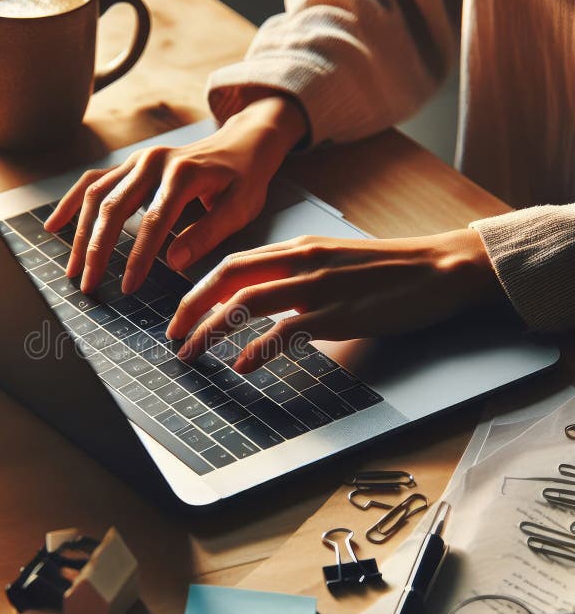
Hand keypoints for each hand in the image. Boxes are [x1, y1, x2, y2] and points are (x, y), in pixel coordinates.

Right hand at [44, 94, 306, 293]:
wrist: (243, 142)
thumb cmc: (245, 179)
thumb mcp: (241, 207)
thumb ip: (209, 233)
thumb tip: (174, 262)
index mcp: (183, 174)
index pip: (153, 222)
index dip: (138, 257)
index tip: (128, 287)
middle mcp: (154, 162)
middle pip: (114, 207)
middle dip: (97, 250)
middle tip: (88, 285)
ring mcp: (138, 160)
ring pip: (97, 195)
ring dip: (80, 234)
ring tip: (73, 270)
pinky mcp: (130, 164)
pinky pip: (93, 181)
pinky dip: (71, 203)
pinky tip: (54, 226)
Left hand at [168, 229, 503, 371]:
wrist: (440, 268)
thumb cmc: (387, 269)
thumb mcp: (332, 260)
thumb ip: (294, 275)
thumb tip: (257, 301)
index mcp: (296, 248)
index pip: (232, 264)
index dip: (198, 289)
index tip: (180, 314)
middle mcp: (300, 261)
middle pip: (228, 279)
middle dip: (191, 308)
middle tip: (172, 336)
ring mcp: (318, 286)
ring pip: (247, 302)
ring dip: (212, 329)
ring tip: (192, 353)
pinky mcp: (339, 313)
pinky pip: (286, 331)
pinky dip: (258, 349)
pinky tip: (242, 365)